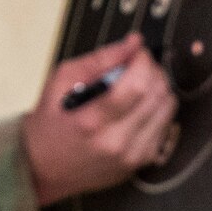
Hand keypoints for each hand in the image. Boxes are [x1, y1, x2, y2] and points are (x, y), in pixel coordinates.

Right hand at [22, 34, 176, 206]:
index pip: (136, 85)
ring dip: (158, 87)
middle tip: (138, 64)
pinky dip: (157, 108)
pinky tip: (139, 105)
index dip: (143, 60)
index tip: (137, 50)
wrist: (44, 167)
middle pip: (157, 95)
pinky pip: (165, 125)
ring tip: (139, 82)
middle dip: (153, 70)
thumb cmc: (50, 122)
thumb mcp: (60, 82)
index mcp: (91, 120)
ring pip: (167, 109)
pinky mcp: (142, 161)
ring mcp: (132, 155)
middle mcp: (116, 141)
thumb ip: (98, 60)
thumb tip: (133, 43)